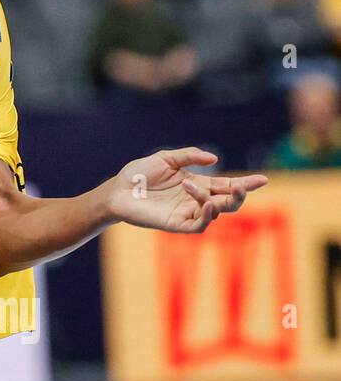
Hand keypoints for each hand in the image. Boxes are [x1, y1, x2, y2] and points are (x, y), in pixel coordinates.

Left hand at [106, 147, 267, 233]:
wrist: (117, 189)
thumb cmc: (139, 174)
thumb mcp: (165, 158)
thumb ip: (189, 156)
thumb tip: (214, 159)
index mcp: (197, 184)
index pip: (227, 185)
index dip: (245, 183)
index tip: (263, 179)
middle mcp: (196, 200)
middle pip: (227, 202)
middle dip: (239, 195)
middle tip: (241, 186)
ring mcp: (187, 213)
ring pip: (215, 212)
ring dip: (217, 200)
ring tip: (203, 187)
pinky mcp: (176, 224)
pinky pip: (198, 225)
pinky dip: (207, 217)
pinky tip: (208, 205)